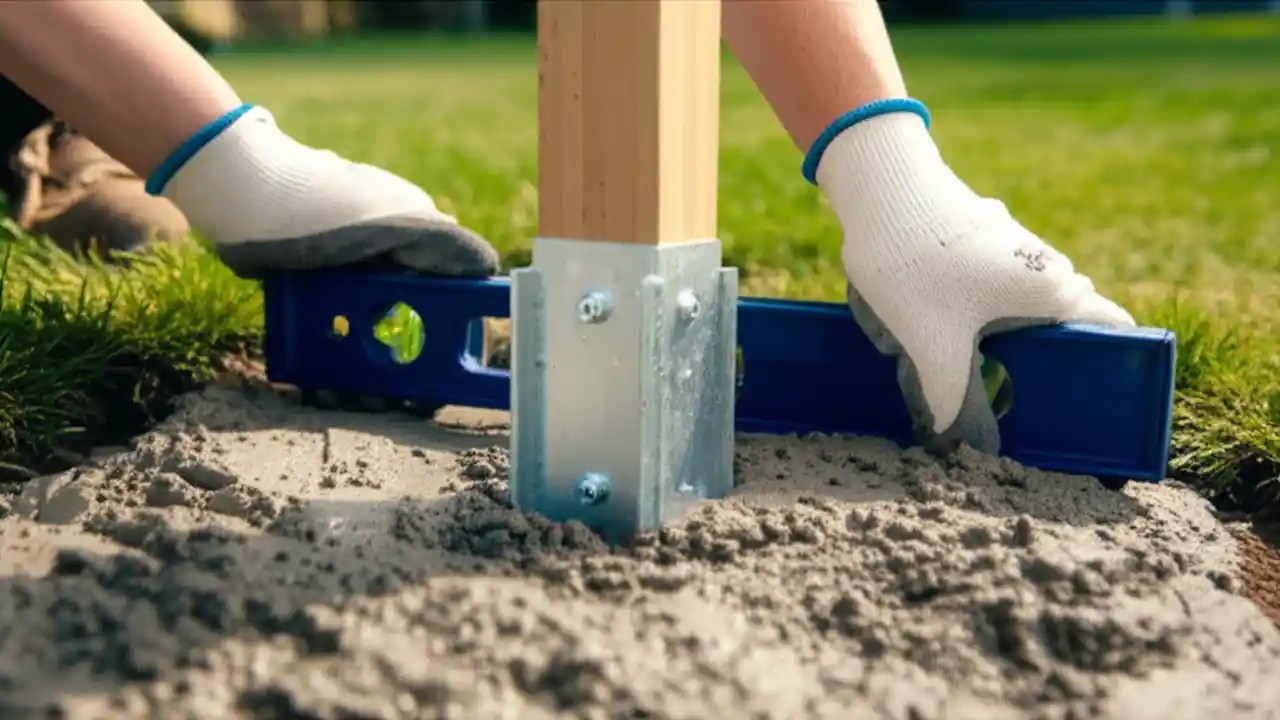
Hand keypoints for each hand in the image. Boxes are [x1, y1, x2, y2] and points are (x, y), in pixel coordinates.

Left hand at [843, 197, 1133, 454]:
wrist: (881, 188)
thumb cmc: (916, 267)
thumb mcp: (932, 347)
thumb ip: (950, 399)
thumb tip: (957, 439)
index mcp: (1053, 291)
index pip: (1112, 327)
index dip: (1113, 362)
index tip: (1099, 396)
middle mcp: (1045, 264)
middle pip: (1064, 318)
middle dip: (1049, 358)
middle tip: (1023, 399)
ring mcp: (1013, 244)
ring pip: (1023, 298)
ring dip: (1007, 332)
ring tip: (976, 369)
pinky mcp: (980, 234)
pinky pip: (993, 280)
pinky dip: (980, 307)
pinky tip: (942, 326)